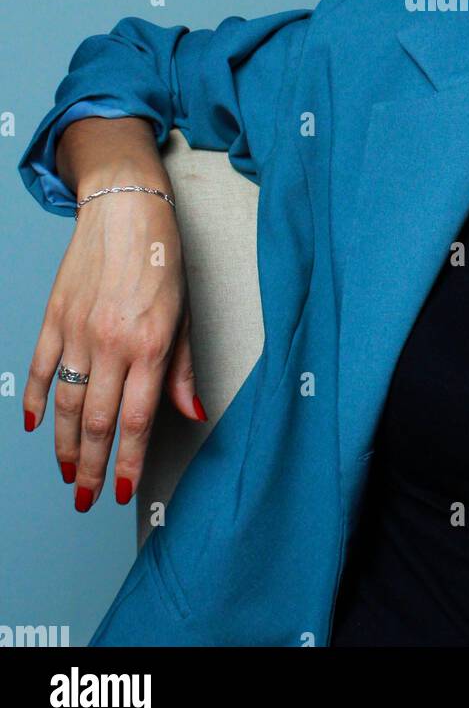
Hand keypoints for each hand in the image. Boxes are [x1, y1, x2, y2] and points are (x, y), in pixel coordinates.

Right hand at [22, 189, 205, 510]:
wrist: (125, 210)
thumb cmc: (162, 258)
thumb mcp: (185, 314)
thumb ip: (183, 369)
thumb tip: (193, 413)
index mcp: (150, 344)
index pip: (136, 420)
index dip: (129, 462)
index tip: (125, 492)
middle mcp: (111, 343)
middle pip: (98, 422)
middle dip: (94, 467)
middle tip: (89, 497)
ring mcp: (78, 331)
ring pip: (67, 404)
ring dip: (66, 445)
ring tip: (69, 473)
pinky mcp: (55, 318)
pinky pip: (41, 368)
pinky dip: (36, 401)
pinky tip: (37, 427)